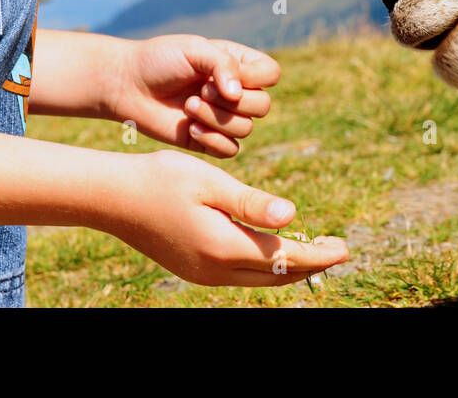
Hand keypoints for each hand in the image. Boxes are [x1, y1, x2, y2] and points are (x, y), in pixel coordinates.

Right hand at [107, 150, 347, 286]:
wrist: (112, 197)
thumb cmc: (162, 178)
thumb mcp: (211, 182)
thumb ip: (252, 203)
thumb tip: (293, 218)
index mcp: (223, 246)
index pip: (285, 257)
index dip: (319, 255)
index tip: (345, 248)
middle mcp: (214, 269)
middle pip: (276, 275)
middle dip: (310, 265)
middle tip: (338, 249)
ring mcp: (201, 273)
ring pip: (258, 278)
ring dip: (288, 266)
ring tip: (314, 250)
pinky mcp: (193, 269)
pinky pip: (239, 274)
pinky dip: (264, 264)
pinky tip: (273, 248)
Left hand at [108, 34, 279, 156]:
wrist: (128, 85)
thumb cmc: (160, 60)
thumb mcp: (194, 49)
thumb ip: (222, 65)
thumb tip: (238, 94)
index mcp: (239, 64)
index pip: (271, 74)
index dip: (254, 77)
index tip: (220, 72)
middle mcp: (237, 92)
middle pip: (263, 106)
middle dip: (230, 101)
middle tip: (199, 90)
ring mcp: (225, 118)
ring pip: (246, 128)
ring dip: (215, 118)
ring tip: (188, 106)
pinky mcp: (209, 141)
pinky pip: (230, 150)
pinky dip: (212, 140)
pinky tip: (189, 127)